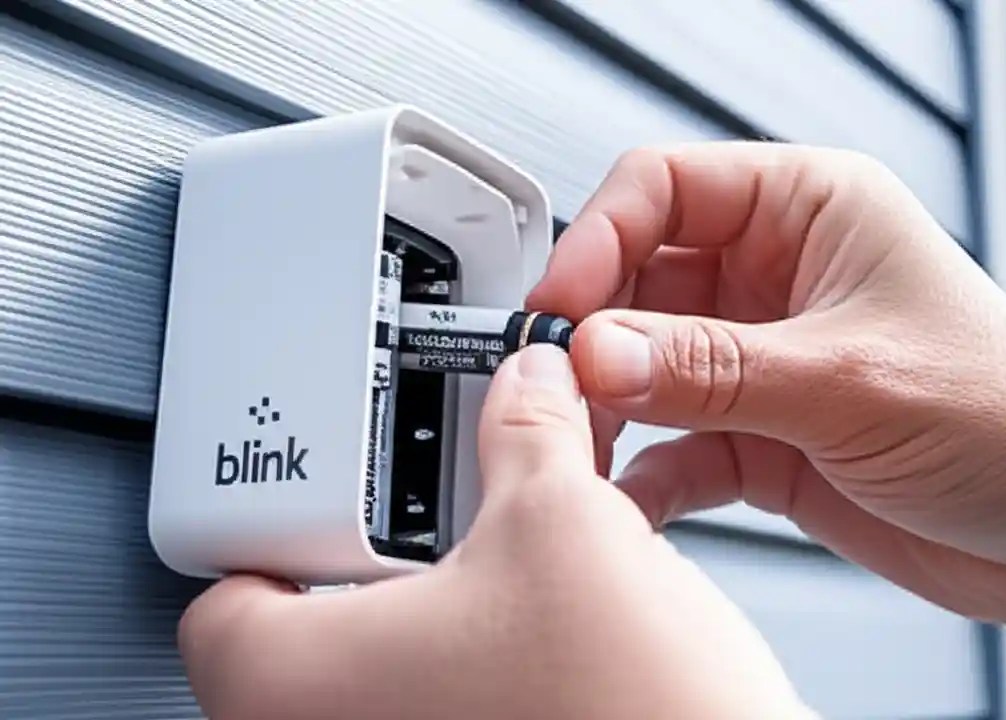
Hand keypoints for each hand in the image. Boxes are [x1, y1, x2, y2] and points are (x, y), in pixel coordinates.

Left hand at [178, 345, 809, 718]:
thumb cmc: (624, 711)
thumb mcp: (566, 520)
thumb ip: (530, 430)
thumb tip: (532, 386)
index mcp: (297, 681)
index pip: (226, 588)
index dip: (290, 514)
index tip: (344, 483)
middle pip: (313, 619)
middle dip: (388, 549)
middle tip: (441, 508)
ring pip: (389, 663)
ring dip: (445, 599)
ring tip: (511, 555)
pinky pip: (444, 701)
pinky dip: (481, 653)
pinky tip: (551, 616)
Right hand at [527, 142, 1005, 623]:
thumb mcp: (848, 380)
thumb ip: (711, 367)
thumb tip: (599, 350)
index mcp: (813, 212)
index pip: (667, 188)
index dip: (600, 239)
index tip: (563, 305)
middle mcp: (781, 277)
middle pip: (641, 280)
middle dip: (596, 334)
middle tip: (560, 384)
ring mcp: (767, 360)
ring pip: (647, 366)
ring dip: (611, 408)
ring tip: (583, 445)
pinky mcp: (764, 436)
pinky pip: (675, 443)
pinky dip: (647, 471)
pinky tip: (633, 496)